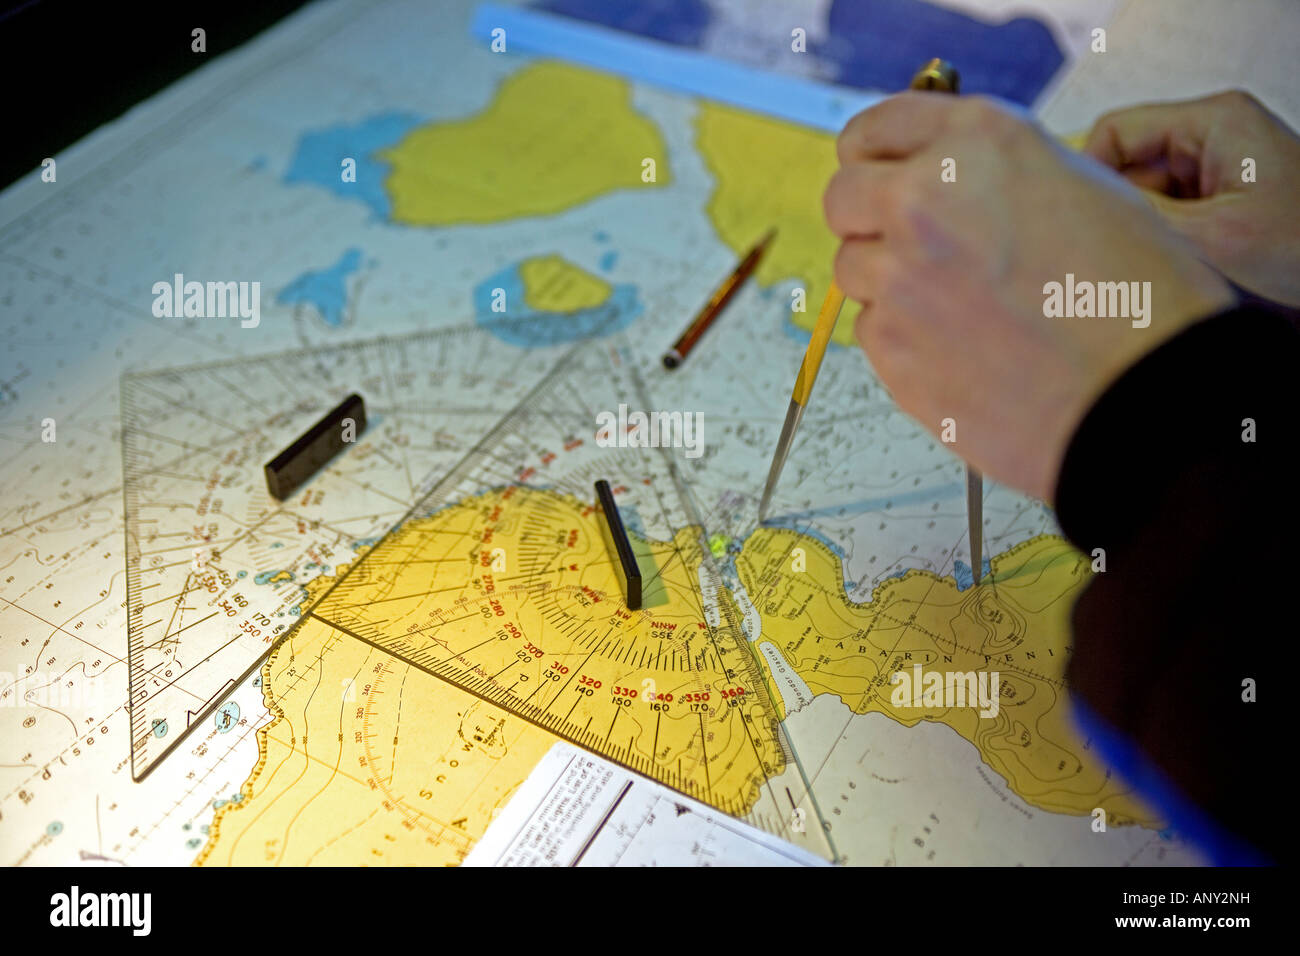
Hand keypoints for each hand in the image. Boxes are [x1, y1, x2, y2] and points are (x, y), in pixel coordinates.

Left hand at [825, 92, 1233, 500]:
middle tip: (908, 243)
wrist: (1144, 396)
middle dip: (868, 216)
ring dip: (889, 280)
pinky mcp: (890, 348)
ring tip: (960, 306)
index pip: (877, 126)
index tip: (877, 169)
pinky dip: (904, 336)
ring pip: (853, 267)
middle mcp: (925, 201)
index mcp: (979, 144)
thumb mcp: (1080, 187)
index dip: (876, 152)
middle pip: (844, 196)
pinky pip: (872, 329)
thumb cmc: (1138, 299)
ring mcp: (899, 277)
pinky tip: (964, 348)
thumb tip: (939, 177)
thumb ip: (993, 173)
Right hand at [1085, 91, 1299, 306]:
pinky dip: (1162, 236)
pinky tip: (1168, 263)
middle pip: (1129, 162)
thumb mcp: (1208, 236)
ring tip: (1153, 261)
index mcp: (1214, 121)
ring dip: (1143, 227)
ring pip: (1145, 191)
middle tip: (1110, 248)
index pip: (1117, 129)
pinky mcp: (1220, 193)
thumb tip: (1076, 206)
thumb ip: (1139, 215)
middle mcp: (1214, 133)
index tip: (1073, 214)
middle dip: (1119, 206)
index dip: (1088, 170)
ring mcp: (1217, 163)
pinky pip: (1168, 209)